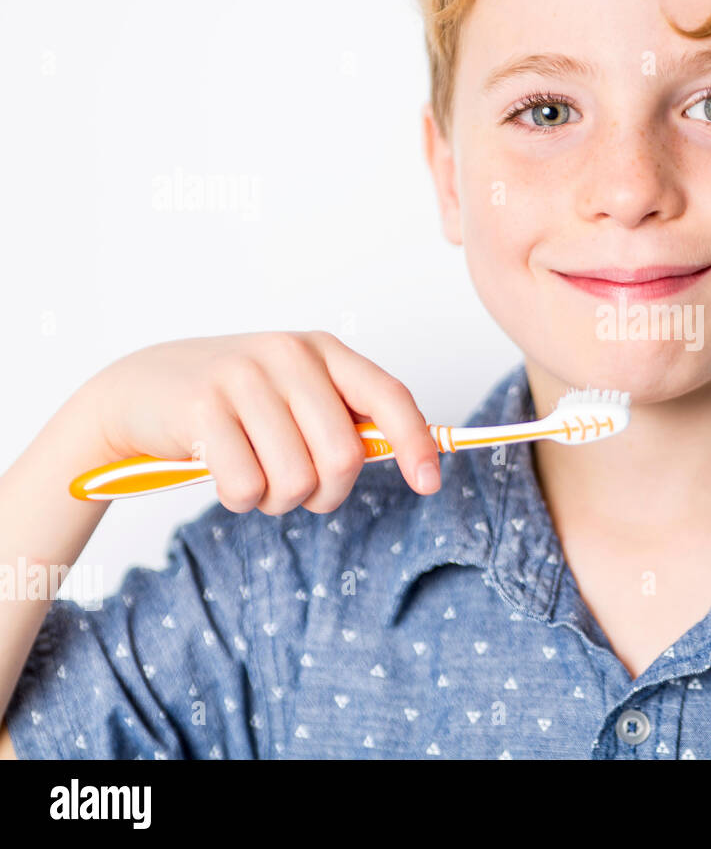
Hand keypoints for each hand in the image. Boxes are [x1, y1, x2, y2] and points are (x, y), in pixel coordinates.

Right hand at [82, 331, 440, 513]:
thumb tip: (411, 456)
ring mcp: (243, 378)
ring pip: (296, 480)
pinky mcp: (202, 409)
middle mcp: (288, 355)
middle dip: (327, 494)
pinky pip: (247, 488)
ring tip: (255, 476)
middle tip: (300, 492)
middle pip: (344, 456)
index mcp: (323, 351)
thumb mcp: (295, 395)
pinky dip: (239, 498)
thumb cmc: (233, 404)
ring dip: (278, 501)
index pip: (389, 396)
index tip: (430, 483)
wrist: (138, 391)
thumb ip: (345, 419)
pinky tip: (220, 472)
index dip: (416, 442)